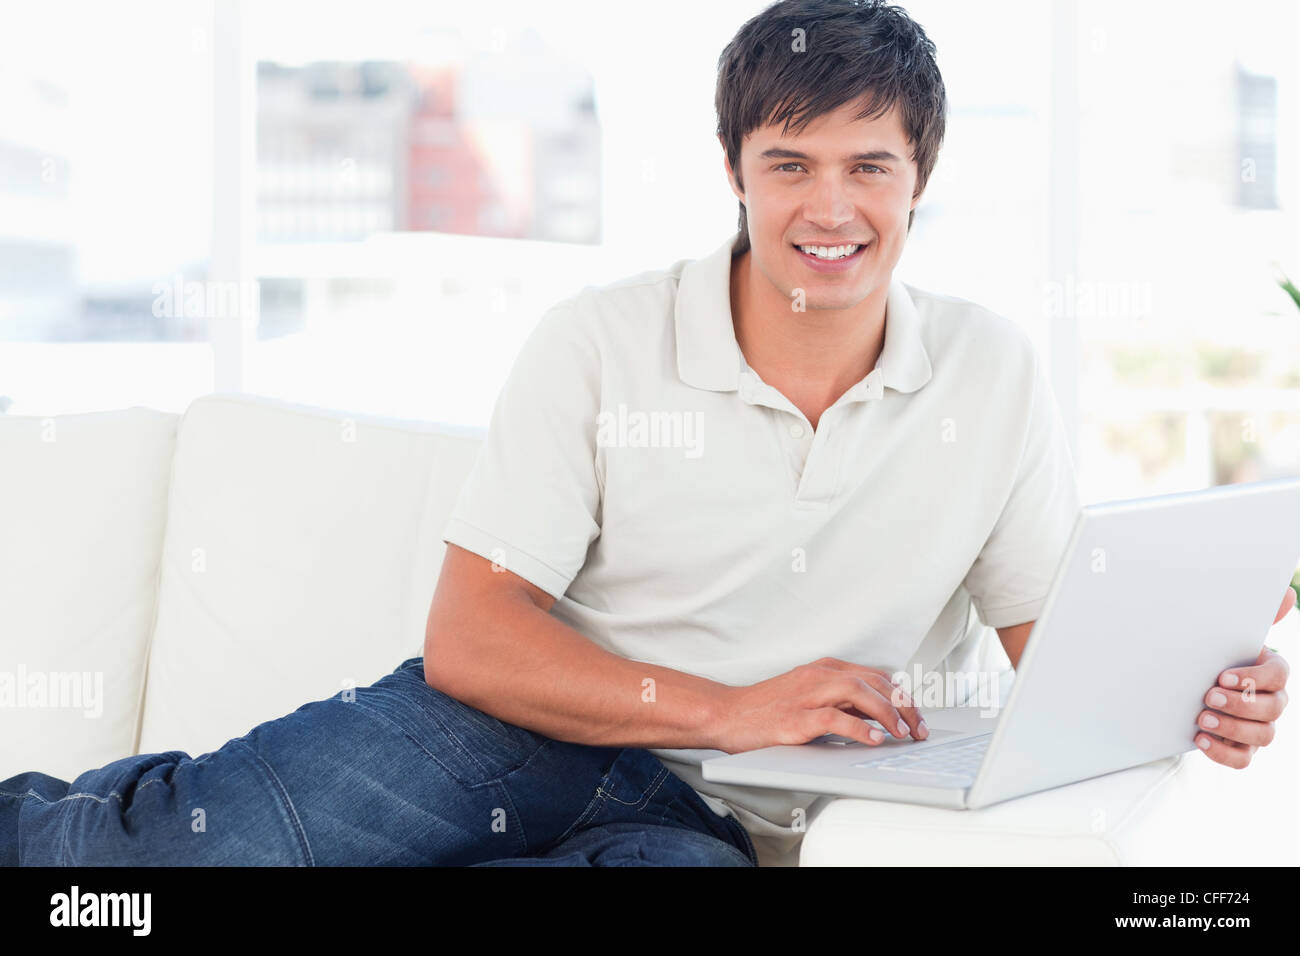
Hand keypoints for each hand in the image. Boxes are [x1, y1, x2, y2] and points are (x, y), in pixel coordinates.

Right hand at [710, 657, 928, 753]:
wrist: (726, 714)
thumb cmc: (766, 710)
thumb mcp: (809, 698)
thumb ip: (840, 703)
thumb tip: (878, 718)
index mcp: (824, 669)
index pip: (876, 676)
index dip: (902, 697)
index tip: (917, 717)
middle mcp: (818, 676)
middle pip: (874, 682)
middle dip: (903, 706)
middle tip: (919, 729)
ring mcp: (806, 695)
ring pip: (859, 693)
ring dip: (888, 714)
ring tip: (903, 734)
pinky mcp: (795, 718)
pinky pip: (834, 719)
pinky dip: (859, 729)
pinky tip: (874, 739)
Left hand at [1193, 587, 1294, 767]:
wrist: (1191, 685)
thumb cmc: (1215, 657)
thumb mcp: (1227, 636)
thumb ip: (1256, 616)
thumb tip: (1286, 592)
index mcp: (1272, 672)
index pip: (1279, 676)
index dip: (1253, 678)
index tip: (1222, 676)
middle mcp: (1272, 702)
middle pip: (1272, 709)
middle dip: (1240, 705)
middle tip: (1208, 697)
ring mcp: (1260, 727)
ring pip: (1263, 736)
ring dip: (1232, 728)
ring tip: (1202, 719)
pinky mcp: (1242, 748)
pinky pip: (1243, 760)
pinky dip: (1223, 753)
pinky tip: (1201, 739)